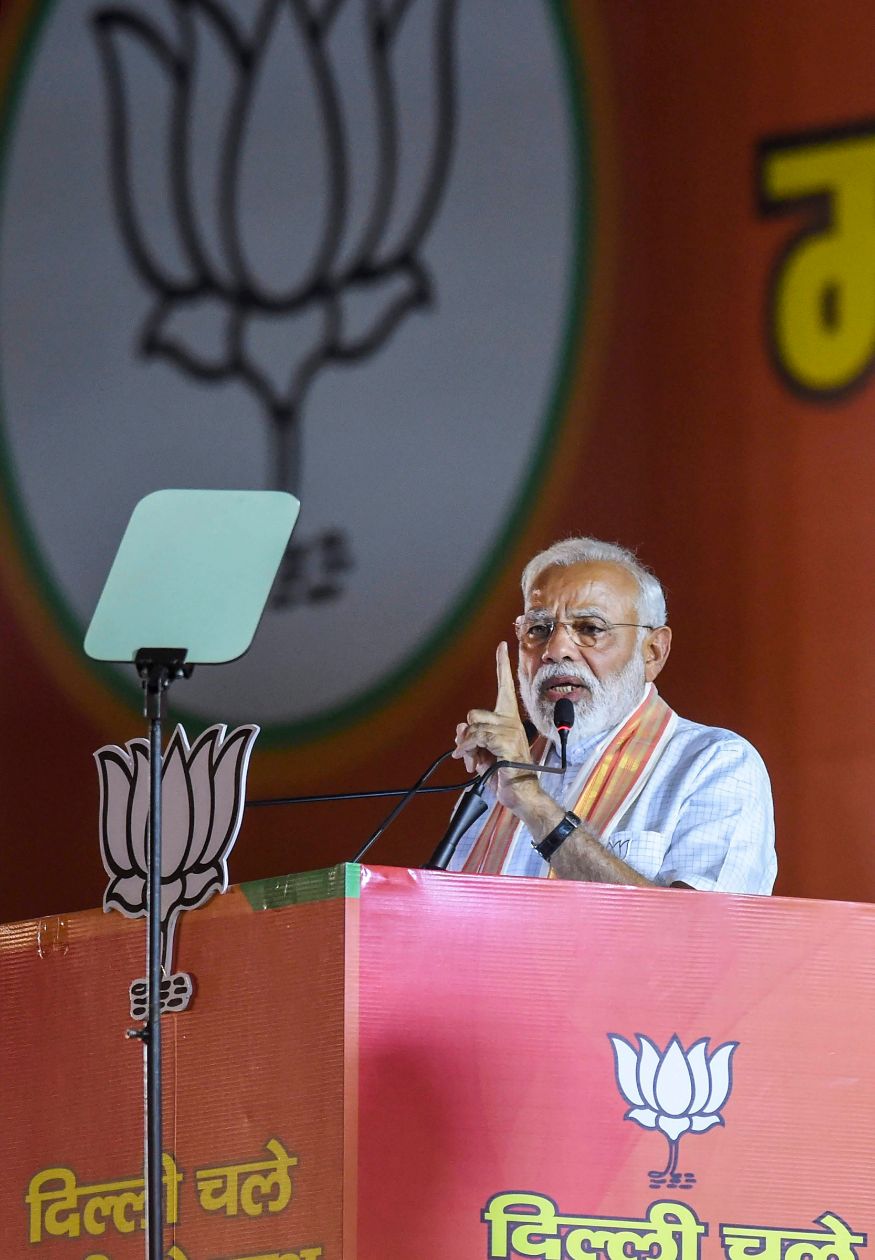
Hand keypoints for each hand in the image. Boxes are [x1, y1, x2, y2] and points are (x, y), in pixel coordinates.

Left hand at [452, 642, 541, 810]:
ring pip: (474, 728)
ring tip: (473, 762)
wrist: (521, 795)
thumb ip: (473, 737)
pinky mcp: (507, 743)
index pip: (505, 686)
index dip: (502, 665)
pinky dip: (469, 751)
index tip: (501, 645)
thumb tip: (460, 730)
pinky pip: (478, 739)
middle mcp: (512, 722)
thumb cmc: (504, 774)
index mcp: (509, 720)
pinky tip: (472, 764)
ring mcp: (511, 732)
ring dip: (467, 748)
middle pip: (474, 714)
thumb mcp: (484, 753)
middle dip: (467, 735)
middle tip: (469, 753)